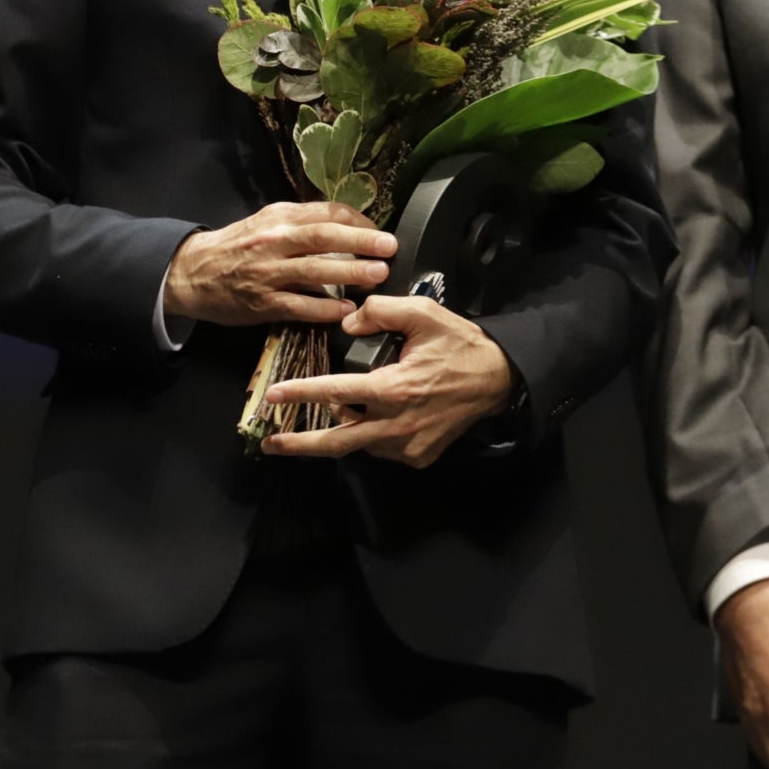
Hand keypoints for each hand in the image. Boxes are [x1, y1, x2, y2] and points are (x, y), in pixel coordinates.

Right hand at [165, 200, 393, 327]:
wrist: (193, 272)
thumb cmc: (238, 246)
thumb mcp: (267, 222)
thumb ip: (303, 223)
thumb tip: (347, 226)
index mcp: (279, 217)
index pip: (326, 212)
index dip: (358, 221)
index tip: (379, 232)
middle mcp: (274, 241)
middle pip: (324, 237)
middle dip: (361, 241)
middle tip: (390, 248)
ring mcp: (268, 273)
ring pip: (315, 271)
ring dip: (350, 273)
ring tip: (377, 275)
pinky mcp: (263, 303)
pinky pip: (300, 306)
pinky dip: (325, 308)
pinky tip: (346, 309)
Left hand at [257, 295, 510, 467]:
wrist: (499, 379)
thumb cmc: (459, 345)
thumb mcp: (423, 314)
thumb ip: (381, 312)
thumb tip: (348, 324)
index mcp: (393, 389)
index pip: (335, 393)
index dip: (301, 393)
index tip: (272, 396)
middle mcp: (396, 424)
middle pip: (337, 442)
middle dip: (299, 444)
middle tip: (270, 443)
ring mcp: (407, 446)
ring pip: (359, 442)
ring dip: (342, 427)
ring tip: (331, 410)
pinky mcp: (418, 457)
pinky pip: (381, 447)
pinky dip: (370, 433)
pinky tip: (373, 415)